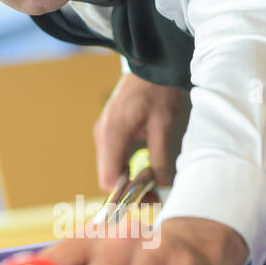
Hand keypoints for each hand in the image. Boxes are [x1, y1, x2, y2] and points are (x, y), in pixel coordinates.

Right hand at [93, 72, 189, 188]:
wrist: (150, 65)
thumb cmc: (157, 91)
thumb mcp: (163, 125)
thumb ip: (160, 157)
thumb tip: (162, 186)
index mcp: (112, 133)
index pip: (108, 179)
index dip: (124, 195)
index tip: (146, 199)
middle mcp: (102, 135)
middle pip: (107, 177)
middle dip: (128, 191)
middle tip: (154, 196)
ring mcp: (103, 133)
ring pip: (110, 170)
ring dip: (128, 181)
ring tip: (152, 185)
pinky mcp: (108, 132)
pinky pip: (113, 159)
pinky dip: (126, 169)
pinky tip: (144, 171)